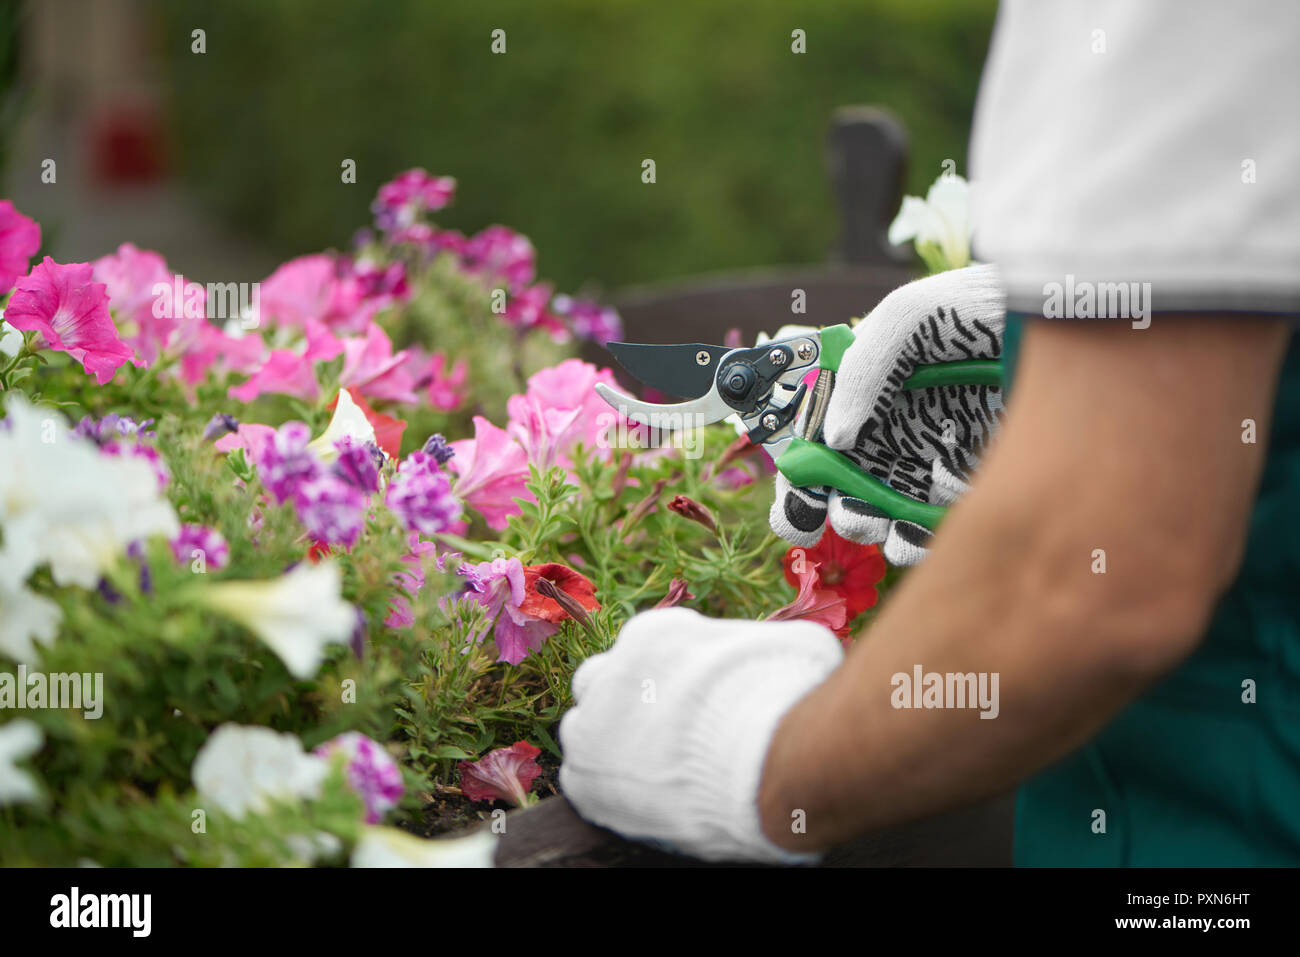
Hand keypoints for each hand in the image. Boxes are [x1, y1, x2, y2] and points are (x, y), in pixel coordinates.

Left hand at [558, 607, 842, 862]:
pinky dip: (604, 788)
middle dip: (625, 701)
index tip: (691, 699)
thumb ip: (766, 646)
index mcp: (655, 634)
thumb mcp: (794, 645)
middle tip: (664, 731)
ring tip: (651, 768)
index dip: (669, 674)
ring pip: (582, 728)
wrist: (775, 764)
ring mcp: (595, 726)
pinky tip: (639, 797)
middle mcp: (613, 671)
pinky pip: (579, 780)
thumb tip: (781, 654)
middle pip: (600, 680)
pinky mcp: (589, 782)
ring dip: (608, 743)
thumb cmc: (794, 700)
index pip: (644, 646)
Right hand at [770, 263, 1005, 563]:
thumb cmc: (980, 307)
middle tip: (847, 508)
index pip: (814, 444)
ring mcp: (930, 465)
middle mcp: (890, 434)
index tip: (799, 495)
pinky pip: (931, 531)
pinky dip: (915, 538)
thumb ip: (860, 371)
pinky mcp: (970, 490)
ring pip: (881, 520)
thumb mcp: (910, 318)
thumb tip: (833, 438)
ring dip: (872, 528)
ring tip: (882, 520)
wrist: (1066, 322)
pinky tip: (920, 526)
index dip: (796, 476)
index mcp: (864, 396)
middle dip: (833, 509)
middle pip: (839, 491)